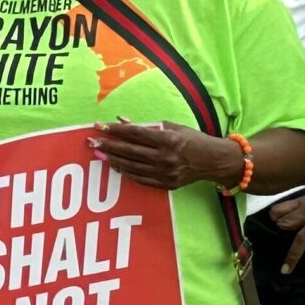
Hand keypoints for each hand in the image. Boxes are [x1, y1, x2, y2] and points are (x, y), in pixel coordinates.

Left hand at [88, 120, 237, 191]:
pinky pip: (139, 179)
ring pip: (131, 166)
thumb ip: (146, 125)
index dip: (115, 130)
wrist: (214, 161)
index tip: (99, 126)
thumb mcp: (172, 127)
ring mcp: (165, 173)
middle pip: (129, 150)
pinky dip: (125, 172)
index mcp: (168, 140)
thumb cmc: (193, 140)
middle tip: (91, 141)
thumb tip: (121, 120)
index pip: (134, 133)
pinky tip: (114, 165)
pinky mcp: (166, 184)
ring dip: (112, 159)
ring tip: (98, 153)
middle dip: (108, 145)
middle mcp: (166, 157)